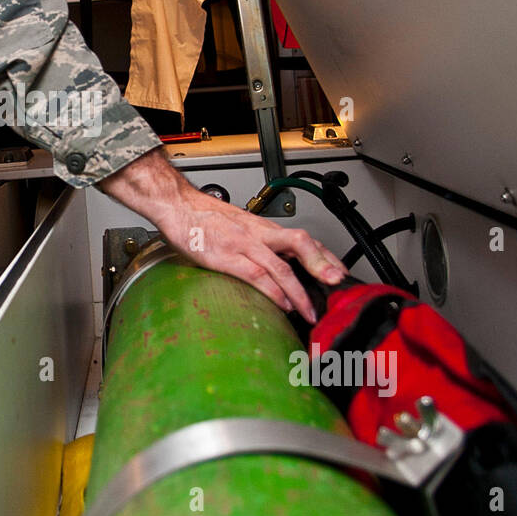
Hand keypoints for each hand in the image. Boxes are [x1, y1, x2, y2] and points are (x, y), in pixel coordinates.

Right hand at [99, 148, 346, 322]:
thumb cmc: (203, 218)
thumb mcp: (236, 227)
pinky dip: (272, 291)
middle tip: (338, 283)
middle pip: (300, 243)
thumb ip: (255, 244)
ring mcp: (243, 244)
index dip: (324, 255)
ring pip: (281, 265)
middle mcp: (258, 233)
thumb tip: (272, 265)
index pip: (302, 238)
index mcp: (262, 228)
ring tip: (310, 310)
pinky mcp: (225, 257)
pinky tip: (282, 304)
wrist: (177, 205)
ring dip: (299, 290)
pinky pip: (255, 274)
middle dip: (322, 264)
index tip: (339, 271)